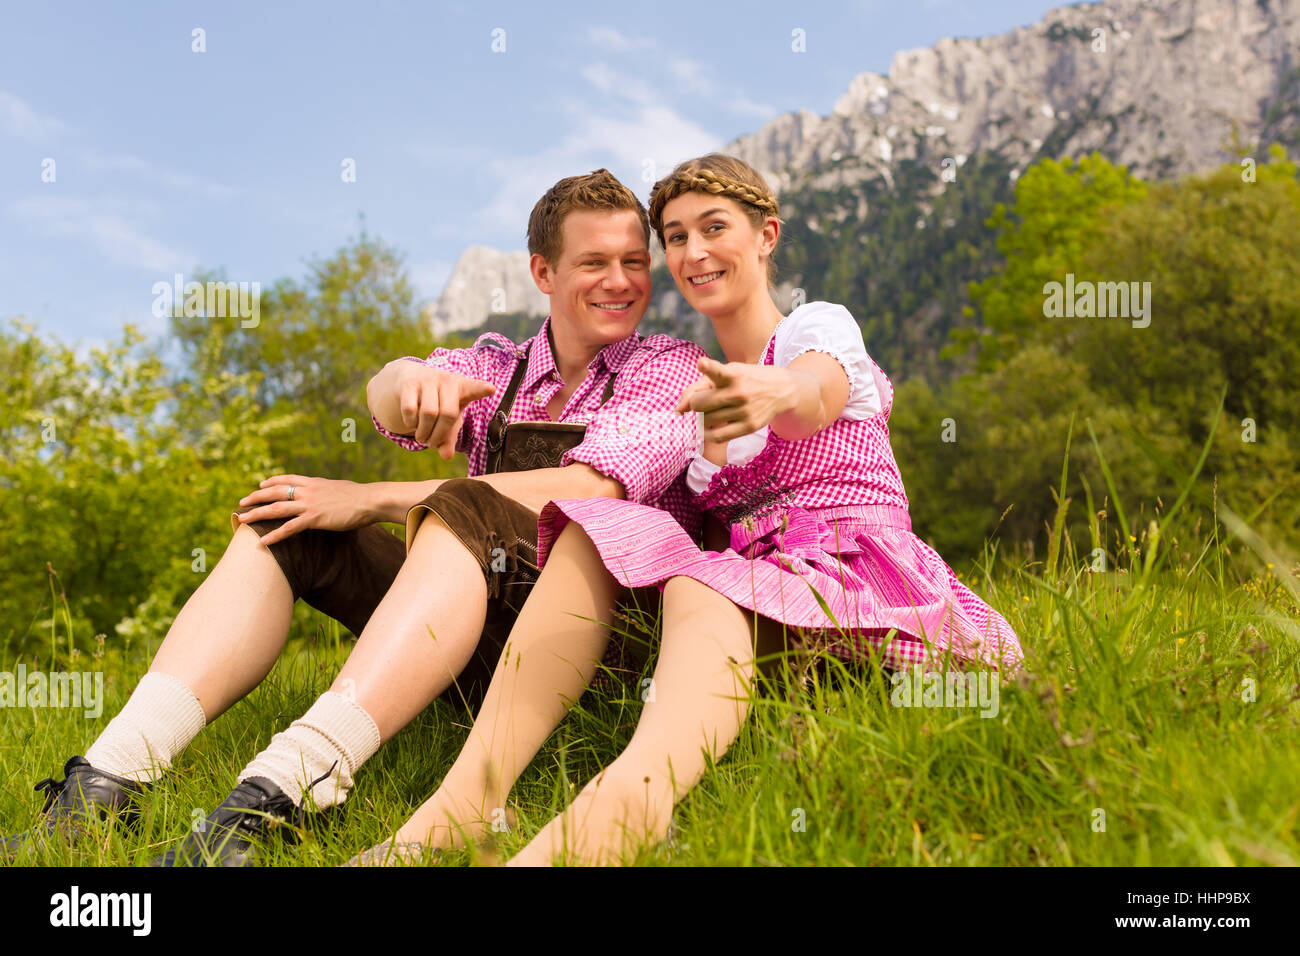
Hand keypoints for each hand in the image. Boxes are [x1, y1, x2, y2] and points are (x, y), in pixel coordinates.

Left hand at [236, 475, 372, 545]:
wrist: (369, 500)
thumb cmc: (360, 495)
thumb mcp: (341, 487)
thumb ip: (329, 490)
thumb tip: (330, 493)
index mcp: (314, 482)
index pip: (287, 479)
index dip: (271, 481)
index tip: (260, 485)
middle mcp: (308, 490)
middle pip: (275, 492)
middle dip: (256, 497)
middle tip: (242, 504)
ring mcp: (309, 504)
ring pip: (276, 508)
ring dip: (257, 514)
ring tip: (242, 520)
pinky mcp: (314, 518)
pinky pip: (289, 527)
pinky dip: (274, 535)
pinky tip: (263, 541)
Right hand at [395, 365, 495, 458]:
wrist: (412, 380)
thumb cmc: (438, 403)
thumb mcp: (448, 420)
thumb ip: (449, 438)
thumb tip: (447, 456)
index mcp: (463, 388)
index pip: (474, 388)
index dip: (481, 389)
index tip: (491, 389)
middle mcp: (447, 381)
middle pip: (448, 414)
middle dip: (439, 435)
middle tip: (431, 444)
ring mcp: (428, 380)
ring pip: (428, 413)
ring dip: (423, 433)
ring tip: (422, 437)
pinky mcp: (409, 383)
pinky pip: (410, 409)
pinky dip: (410, 423)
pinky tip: (412, 423)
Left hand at [675, 356, 796, 441]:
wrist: (782, 389)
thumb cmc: (747, 379)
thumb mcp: (728, 373)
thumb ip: (699, 386)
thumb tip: (678, 410)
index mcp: (733, 374)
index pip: (718, 372)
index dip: (707, 367)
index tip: (701, 363)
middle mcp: (739, 392)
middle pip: (699, 404)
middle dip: (696, 403)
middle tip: (704, 401)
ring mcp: (744, 411)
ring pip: (706, 420)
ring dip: (703, 417)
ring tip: (714, 410)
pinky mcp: (749, 426)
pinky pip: (717, 436)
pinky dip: (707, 433)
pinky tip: (708, 428)